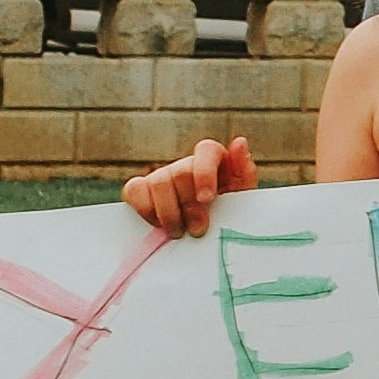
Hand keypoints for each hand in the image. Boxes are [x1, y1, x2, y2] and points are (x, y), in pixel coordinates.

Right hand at [122, 136, 259, 235]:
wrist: (209, 236)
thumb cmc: (228, 213)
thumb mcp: (243, 197)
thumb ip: (244, 172)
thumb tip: (239, 142)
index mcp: (214, 160)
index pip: (206, 150)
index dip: (205, 173)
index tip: (207, 198)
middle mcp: (186, 165)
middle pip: (181, 172)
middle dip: (189, 205)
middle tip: (198, 230)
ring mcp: (162, 175)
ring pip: (158, 182)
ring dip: (168, 212)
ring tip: (179, 232)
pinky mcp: (141, 189)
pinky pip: (134, 190)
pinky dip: (145, 209)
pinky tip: (158, 224)